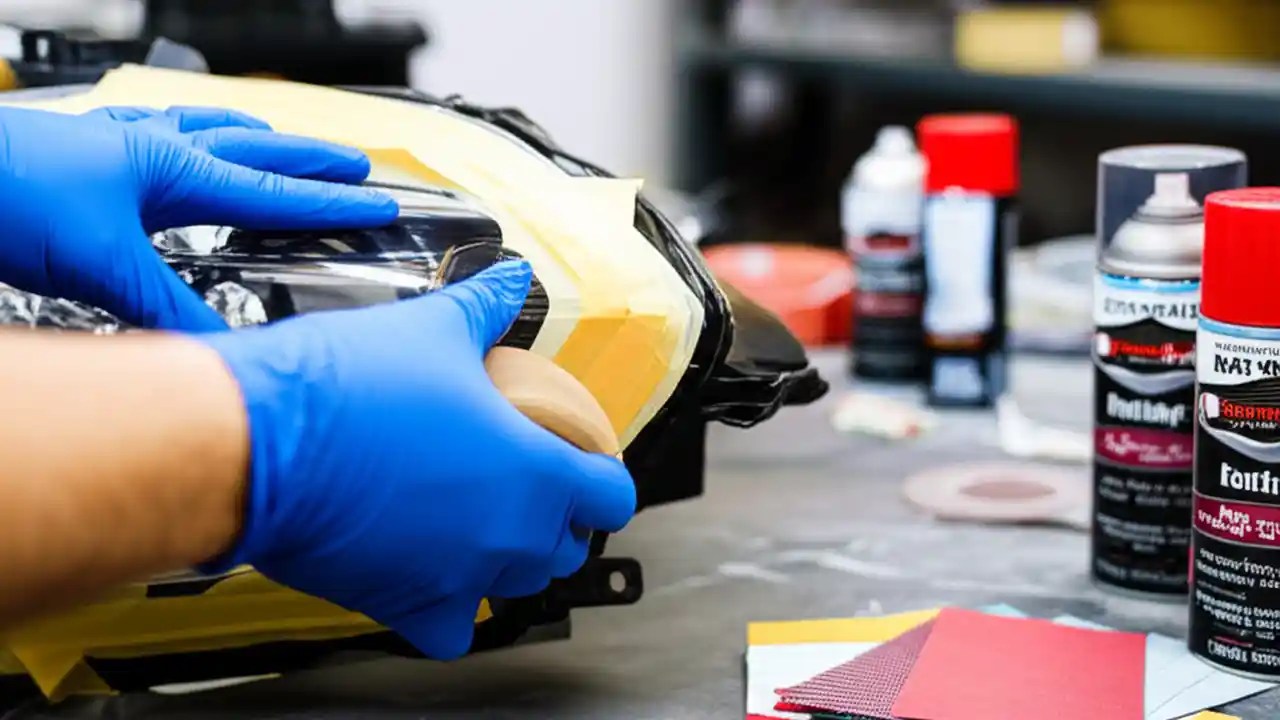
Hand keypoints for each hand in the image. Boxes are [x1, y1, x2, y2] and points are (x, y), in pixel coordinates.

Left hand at [0, 105, 397, 330]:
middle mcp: (150, 145)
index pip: (271, 191)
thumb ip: (167, 309)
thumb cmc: (7, 197)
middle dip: (310, 157)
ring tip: (277, 138)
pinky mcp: (85, 152)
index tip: (377, 204)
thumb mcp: (100, 266)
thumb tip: (223, 355)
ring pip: (203, 131)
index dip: (330, 202)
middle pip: (252, 148)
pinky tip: (173, 139)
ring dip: (251, 137)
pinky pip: (153, 131)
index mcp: (169, 166)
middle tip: (356, 162)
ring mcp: (116, 143)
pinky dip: (183, 133)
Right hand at [198, 261, 636, 658]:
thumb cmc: (350, 385)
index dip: (600, 479)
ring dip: (509, 559)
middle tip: (526, 486)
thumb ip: (486, 307)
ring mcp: (460, 576)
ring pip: (514, 586)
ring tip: (481, 522)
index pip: (610, 496)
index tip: (582, 465)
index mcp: (535, 470)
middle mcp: (508, 534)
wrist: (262, 439)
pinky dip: (451, 610)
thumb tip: (512, 278)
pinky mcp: (404, 604)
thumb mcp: (435, 328)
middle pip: (566, 548)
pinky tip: (435, 576)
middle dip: (557, 520)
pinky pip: (451, 630)